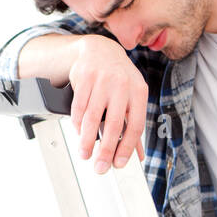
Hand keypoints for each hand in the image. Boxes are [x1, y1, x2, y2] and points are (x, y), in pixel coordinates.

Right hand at [66, 35, 148, 173]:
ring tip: (85, 154)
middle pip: (114, 124)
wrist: (99, 50)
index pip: (136, 125)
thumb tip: (137, 154)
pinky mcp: (84, 78)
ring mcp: (103, 80)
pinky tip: (79, 133)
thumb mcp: (132, 97)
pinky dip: (78, 124)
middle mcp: (122, 85)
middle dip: (106, 150)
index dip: (127, 147)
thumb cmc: (118, 78)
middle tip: (100, 166)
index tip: (119, 163)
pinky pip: (79, 107)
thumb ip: (132, 125)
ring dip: (87, 140)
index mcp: (139, 91)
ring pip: (93, 118)